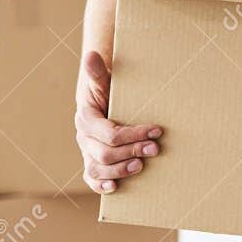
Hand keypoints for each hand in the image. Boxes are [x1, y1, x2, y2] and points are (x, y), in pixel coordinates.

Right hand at [75, 50, 162, 193]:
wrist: (102, 101)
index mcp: (86, 118)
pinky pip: (91, 179)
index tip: (157, 130)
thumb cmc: (106, 91)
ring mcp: (86, 152)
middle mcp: (83, 138)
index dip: (133, 133)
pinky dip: (101, 186)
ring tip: (140, 166)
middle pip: (105, 153)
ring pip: (98, 168)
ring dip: (120, 170)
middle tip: (155, 149)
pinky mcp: (91, 164)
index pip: (108, 132)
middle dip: (132, 151)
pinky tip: (116, 187)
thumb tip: (92, 54)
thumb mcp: (103, 81)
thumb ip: (97, 72)